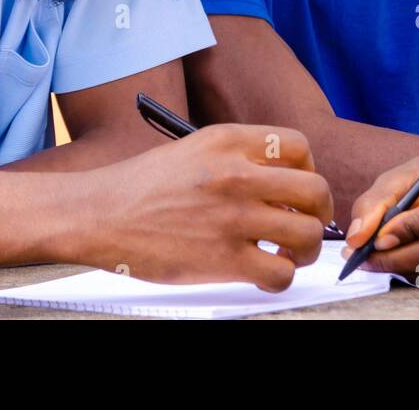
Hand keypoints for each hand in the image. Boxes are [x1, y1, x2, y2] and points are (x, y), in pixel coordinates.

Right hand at [81, 124, 331, 290]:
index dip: (308, 169)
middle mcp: (236, 174)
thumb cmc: (141, 186)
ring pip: (307, 235)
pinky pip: (280, 272)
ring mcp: (232, 217)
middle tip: (306, 223)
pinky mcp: (223, 258)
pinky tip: (264, 272)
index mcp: (228, 140)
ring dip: (305, 249)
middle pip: (315, 191)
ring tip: (287, 253)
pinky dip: (280, 277)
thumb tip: (280, 180)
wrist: (99, 214)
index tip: (296, 187)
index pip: (299, 146)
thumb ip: (237, 156)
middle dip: (318, 212)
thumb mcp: (193, 149)